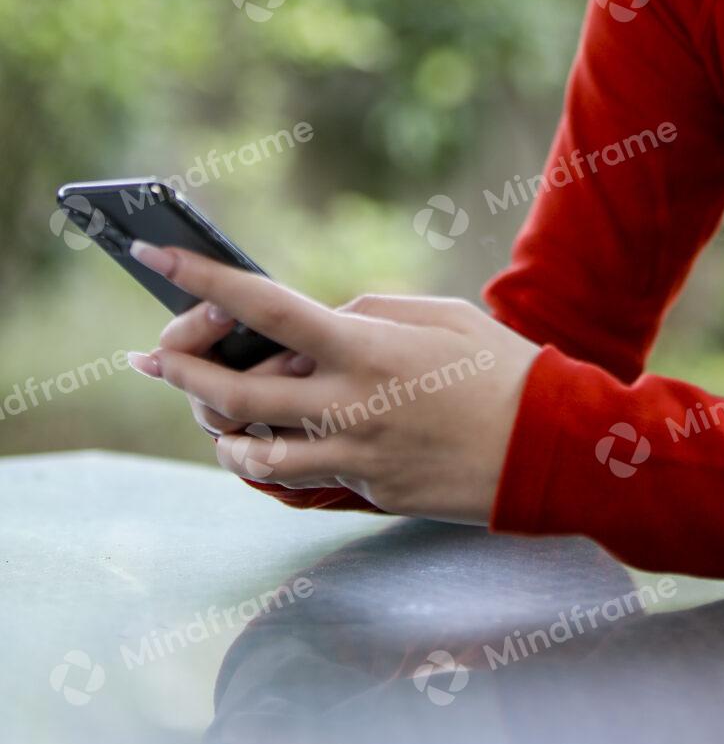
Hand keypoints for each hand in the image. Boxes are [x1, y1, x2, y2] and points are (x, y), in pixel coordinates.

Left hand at [125, 242, 541, 520]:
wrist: (550, 451)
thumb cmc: (502, 369)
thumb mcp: (440, 316)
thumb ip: (369, 312)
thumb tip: (317, 325)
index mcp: (366, 348)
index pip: (265, 309)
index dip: (203, 279)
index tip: (157, 253)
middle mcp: (348, 406)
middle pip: (231, 393)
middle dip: (178, 371)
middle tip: (152, 356)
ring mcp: (353, 457)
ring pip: (249, 452)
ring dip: (213, 428)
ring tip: (201, 407)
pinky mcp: (365, 491)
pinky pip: (296, 478)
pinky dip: (265, 460)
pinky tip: (255, 444)